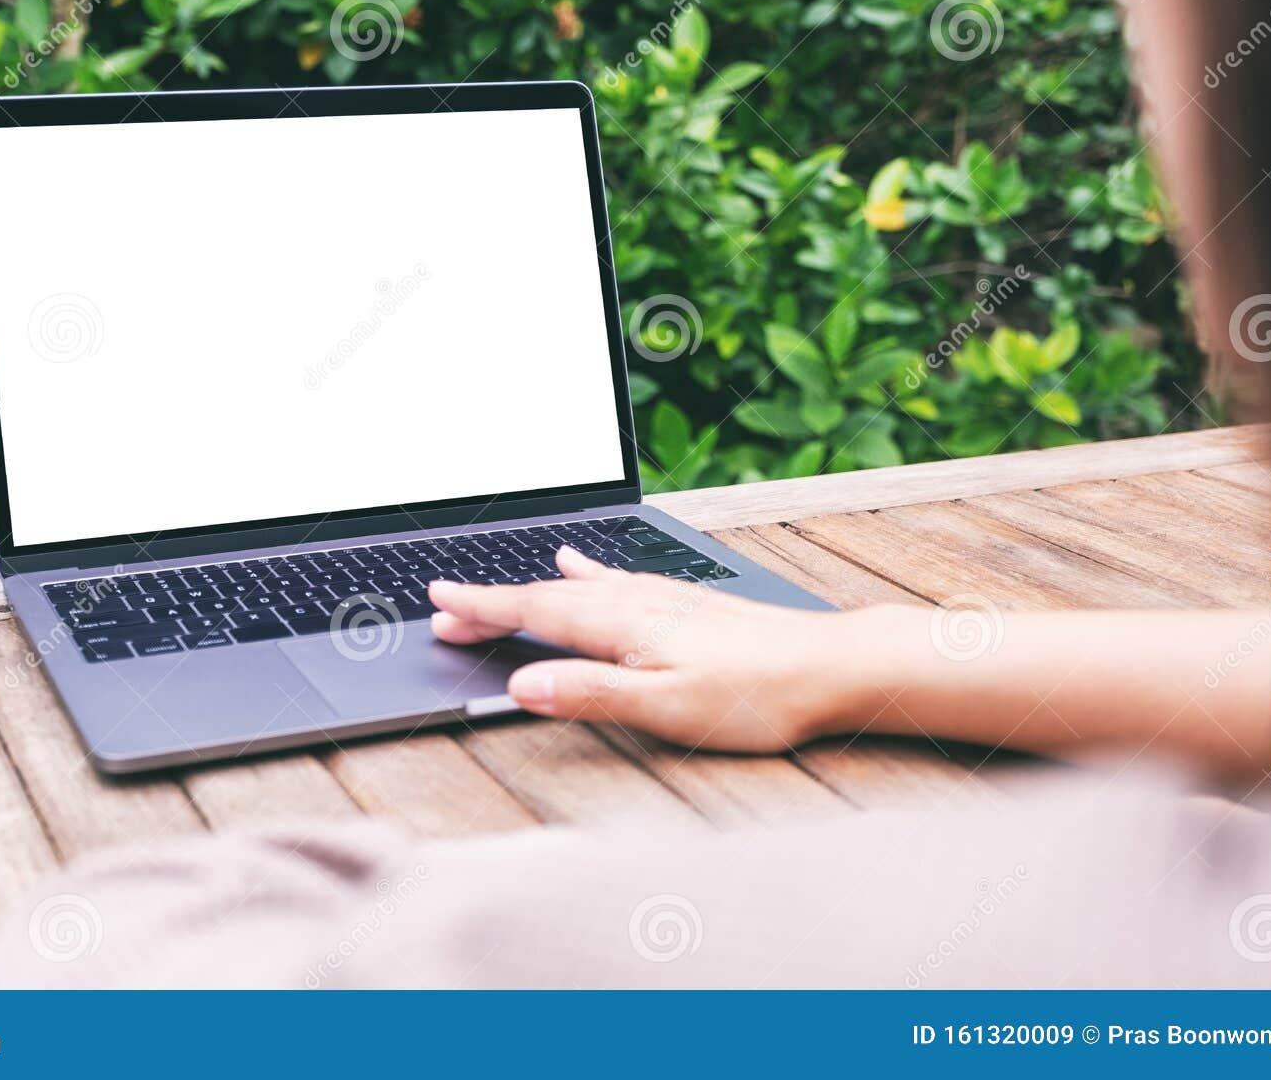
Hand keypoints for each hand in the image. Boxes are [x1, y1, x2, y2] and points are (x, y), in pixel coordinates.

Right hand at [427, 546, 876, 750]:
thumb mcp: (664, 708)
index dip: (483, 610)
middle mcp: (637, 601)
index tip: (439, 606)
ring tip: (494, 586)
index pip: (534, 614)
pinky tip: (582, 563)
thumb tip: (519, 685)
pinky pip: (615, 578)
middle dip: (493, 601)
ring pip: (578, 586)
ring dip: (531, 589)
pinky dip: (585, 572)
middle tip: (445, 608)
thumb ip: (588, 692)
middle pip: (548, 597)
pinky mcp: (685, 602)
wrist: (831, 666)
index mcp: (622, 625)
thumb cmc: (756, 696)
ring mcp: (663, 597)